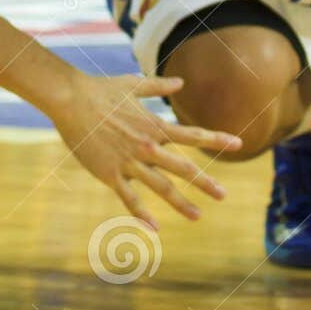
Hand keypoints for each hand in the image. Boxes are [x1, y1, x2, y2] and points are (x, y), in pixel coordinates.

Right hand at [48, 73, 241, 227]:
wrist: (71, 100)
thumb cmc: (102, 89)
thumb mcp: (134, 84)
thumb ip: (159, 86)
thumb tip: (181, 82)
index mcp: (155, 126)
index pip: (192, 135)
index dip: (217, 139)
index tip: (239, 144)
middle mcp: (147, 146)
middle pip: (183, 167)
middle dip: (205, 182)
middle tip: (223, 195)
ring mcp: (129, 162)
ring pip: (161, 187)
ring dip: (181, 203)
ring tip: (198, 216)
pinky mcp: (110, 173)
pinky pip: (129, 197)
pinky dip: (142, 213)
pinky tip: (155, 227)